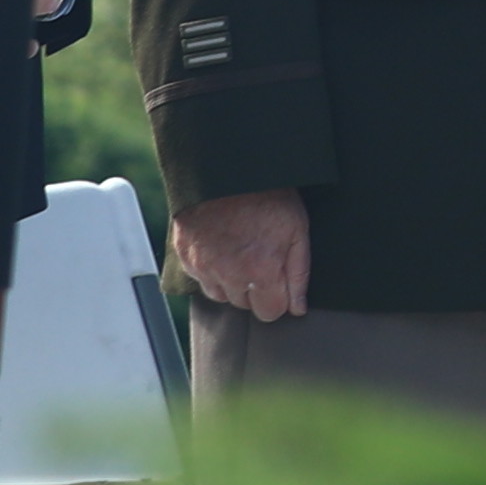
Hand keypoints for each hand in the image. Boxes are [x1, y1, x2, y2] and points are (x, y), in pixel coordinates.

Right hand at [174, 188, 308, 320]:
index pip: (270, 312)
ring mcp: (204, 267)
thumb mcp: (298, 231)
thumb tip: (298, 307)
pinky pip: (201, 280)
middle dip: (258, 291)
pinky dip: (213, 272)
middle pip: (246, 305)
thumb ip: (299, 273)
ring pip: (222, 295)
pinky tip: (225, 250)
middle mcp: (229, 275)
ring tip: (244, 255)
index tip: (282, 285)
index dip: (280, 300)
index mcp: (260, 271)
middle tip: (264, 262)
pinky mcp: (186, 258)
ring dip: (234, 284)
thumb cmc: (268, 197)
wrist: (228, 172)